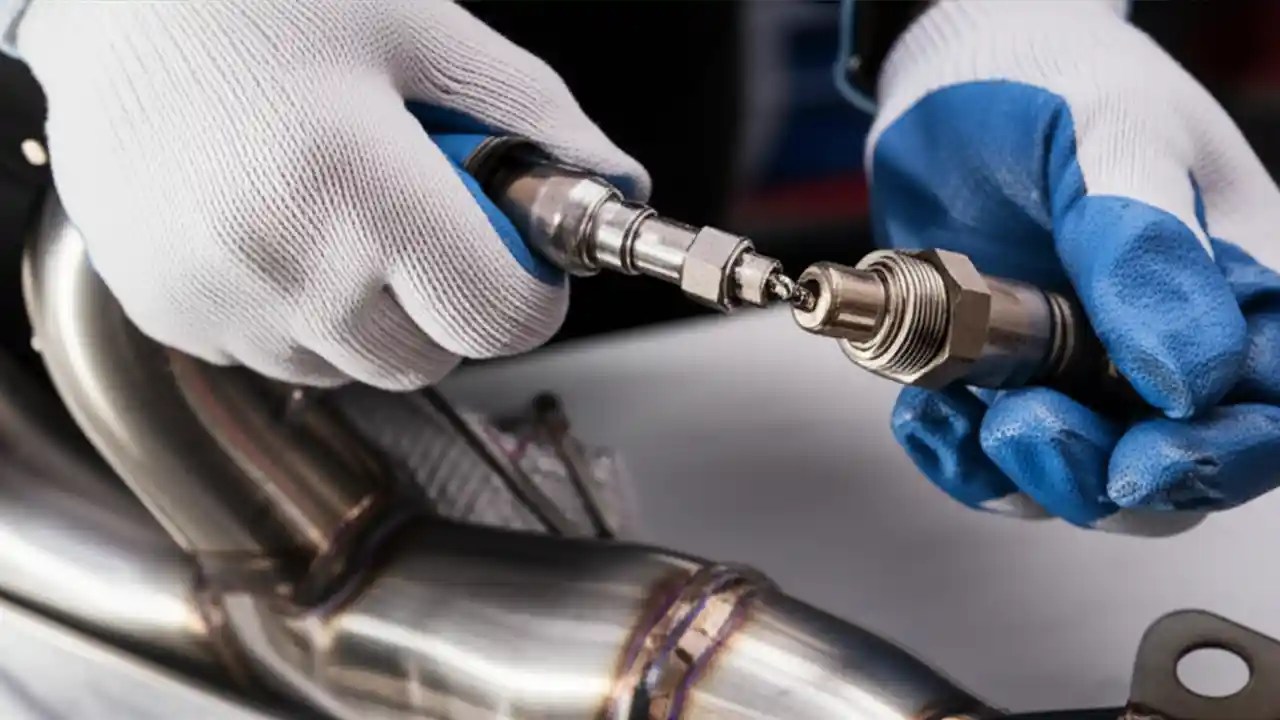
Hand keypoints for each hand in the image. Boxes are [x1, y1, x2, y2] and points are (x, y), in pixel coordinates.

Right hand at [15, 0, 647, 388]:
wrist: (102, 1)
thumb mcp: (418, 26)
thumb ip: (531, 115)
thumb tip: (614, 183)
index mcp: (350, 180)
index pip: (498, 319)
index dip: (529, 290)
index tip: (519, 253)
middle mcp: (275, 261)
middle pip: (431, 358)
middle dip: (451, 300)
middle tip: (421, 214)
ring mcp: (213, 300)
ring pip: (355, 368)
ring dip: (374, 314)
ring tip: (339, 208)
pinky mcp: (169, 315)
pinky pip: (281, 356)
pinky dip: (302, 313)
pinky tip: (278, 227)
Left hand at [867, 0, 1279, 532]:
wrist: (951, 73)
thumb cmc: (1054, 80)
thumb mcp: (1111, 136)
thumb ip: (1149, 246)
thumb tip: (1192, 378)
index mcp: (1238, 286)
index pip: (1266, 407)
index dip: (1221, 454)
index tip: (1144, 457)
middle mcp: (1167, 345)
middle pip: (1176, 473)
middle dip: (1105, 479)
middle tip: (1026, 427)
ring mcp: (1081, 372)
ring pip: (1081, 481)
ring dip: (1024, 472)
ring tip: (967, 409)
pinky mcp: (1001, 382)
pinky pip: (989, 461)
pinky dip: (955, 456)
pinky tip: (926, 409)